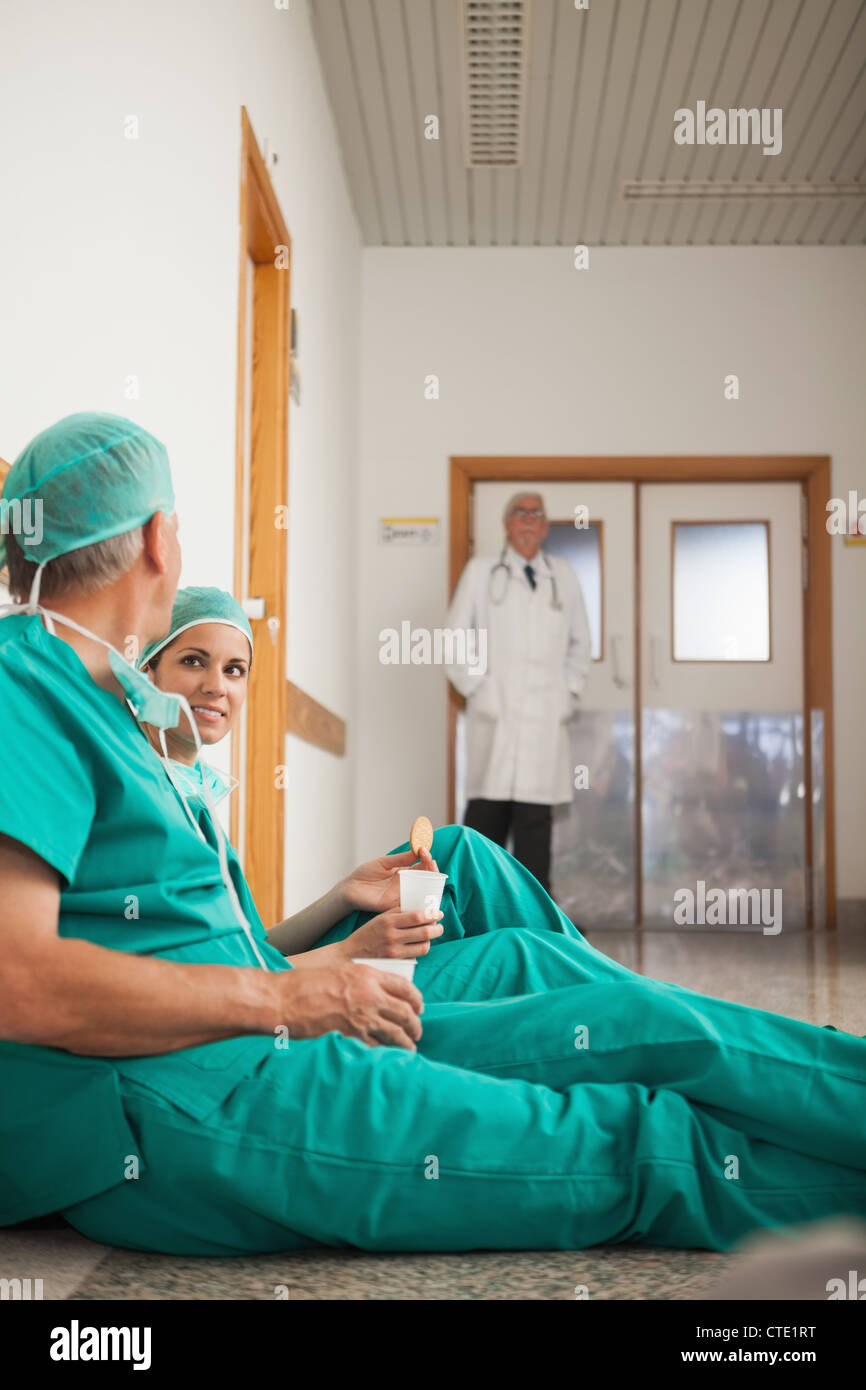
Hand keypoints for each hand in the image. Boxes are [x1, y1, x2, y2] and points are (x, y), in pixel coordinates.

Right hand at [277, 963, 422, 1049]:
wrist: (284, 999)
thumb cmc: (306, 984)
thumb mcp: (340, 972)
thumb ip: (362, 982)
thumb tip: (379, 994)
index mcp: (368, 975)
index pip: (405, 987)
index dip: (417, 1000)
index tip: (419, 1008)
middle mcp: (370, 995)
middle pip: (406, 1012)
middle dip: (415, 1025)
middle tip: (417, 1032)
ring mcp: (362, 1017)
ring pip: (397, 1033)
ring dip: (406, 1043)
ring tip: (409, 1048)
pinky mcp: (352, 1036)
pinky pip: (378, 1047)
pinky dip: (386, 1053)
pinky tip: (388, 1056)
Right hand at [337, 904, 444, 960]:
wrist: (350, 955)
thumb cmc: (366, 935)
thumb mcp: (379, 919)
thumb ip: (397, 913)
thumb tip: (419, 908)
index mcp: (388, 920)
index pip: (417, 916)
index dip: (432, 914)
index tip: (438, 912)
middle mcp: (392, 936)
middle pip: (424, 932)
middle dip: (437, 928)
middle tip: (439, 926)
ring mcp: (394, 951)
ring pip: (423, 946)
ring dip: (431, 940)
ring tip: (431, 936)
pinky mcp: (396, 962)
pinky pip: (416, 956)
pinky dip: (421, 950)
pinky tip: (420, 945)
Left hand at [341, 845, 440, 913]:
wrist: (350, 889)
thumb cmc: (364, 875)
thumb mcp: (383, 863)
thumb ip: (399, 859)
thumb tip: (417, 850)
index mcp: (403, 872)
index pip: (421, 865)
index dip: (426, 858)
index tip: (424, 849)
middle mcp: (406, 884)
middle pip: (427, 878)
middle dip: (432, 868)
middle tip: (430, 860)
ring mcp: (402, 894)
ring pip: (423, 890)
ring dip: (430, 881)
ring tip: (429, 871)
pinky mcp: (396, 905)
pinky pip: (412, 903)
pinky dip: (420, 897)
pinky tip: (424, 888)